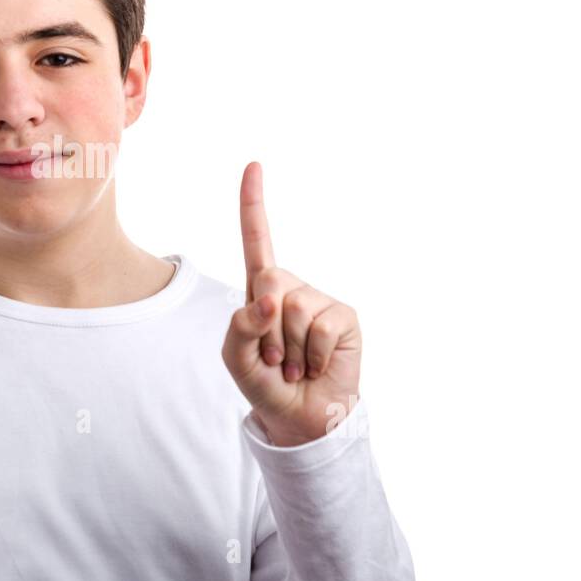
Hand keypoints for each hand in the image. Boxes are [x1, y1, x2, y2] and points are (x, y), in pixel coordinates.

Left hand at [221, 162, 361, 446]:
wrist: (300, 415)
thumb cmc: (266, 382)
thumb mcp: (236, 358)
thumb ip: (240, 328)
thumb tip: (268, 300)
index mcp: (260, 290)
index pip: (256, 240)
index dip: (253, 204)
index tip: (253, 165)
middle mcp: (291, 287)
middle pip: (268, 280)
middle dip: (265, 327)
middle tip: (275, 356)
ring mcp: (320, 300)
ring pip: (293, 309)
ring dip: (289, 347)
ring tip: (295, 363)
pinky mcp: (344, 317)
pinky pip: (321, 326)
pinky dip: (313, 354)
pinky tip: (317, 364)